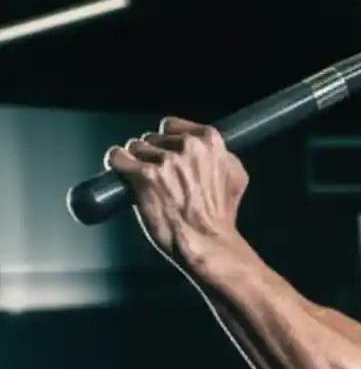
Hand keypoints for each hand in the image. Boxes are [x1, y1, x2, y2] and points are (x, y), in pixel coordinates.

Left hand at [105, 117, 247, 267]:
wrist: (208, 242)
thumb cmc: (221, 216)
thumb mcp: (235, 178)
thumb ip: (221, 156)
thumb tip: (209, 150)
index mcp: (210, 141)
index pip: (171, 126)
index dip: (166, 142)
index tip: (166, 155)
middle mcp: (188, 146)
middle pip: (151, 138)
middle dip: (152, 155)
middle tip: (160, 178)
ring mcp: (165, 160)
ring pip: (134, 148)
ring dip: (136, 163)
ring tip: (147, 185)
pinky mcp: (144, 175)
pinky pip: (117, 158)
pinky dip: (118, 166)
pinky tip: (125, 177)